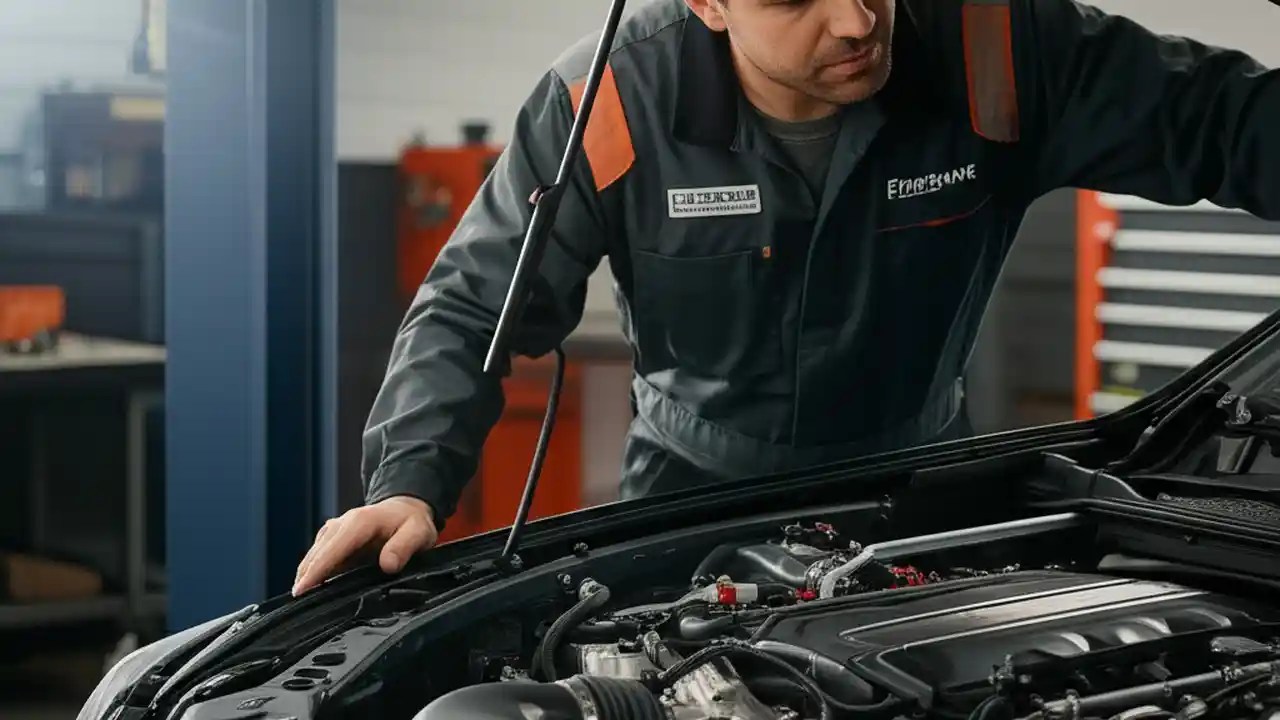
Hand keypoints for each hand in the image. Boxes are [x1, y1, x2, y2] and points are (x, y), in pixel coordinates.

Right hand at [292, 496, 438, 595]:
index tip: (302, 590)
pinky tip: (311, 591)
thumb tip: (388, 565)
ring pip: (314, 556)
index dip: (317, 571)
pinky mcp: (332, 539)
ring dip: (306, 576)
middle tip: (298, 605)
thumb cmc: (411, 522)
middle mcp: (341, 524)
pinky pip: (318, 557)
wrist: (405, 508)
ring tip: (301, 603)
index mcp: (360, 522)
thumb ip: (404, 547)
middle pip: (317, 554)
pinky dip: (312, 572)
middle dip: (305, 578)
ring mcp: (334, 531)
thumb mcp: (418, 532)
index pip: (333, 549)